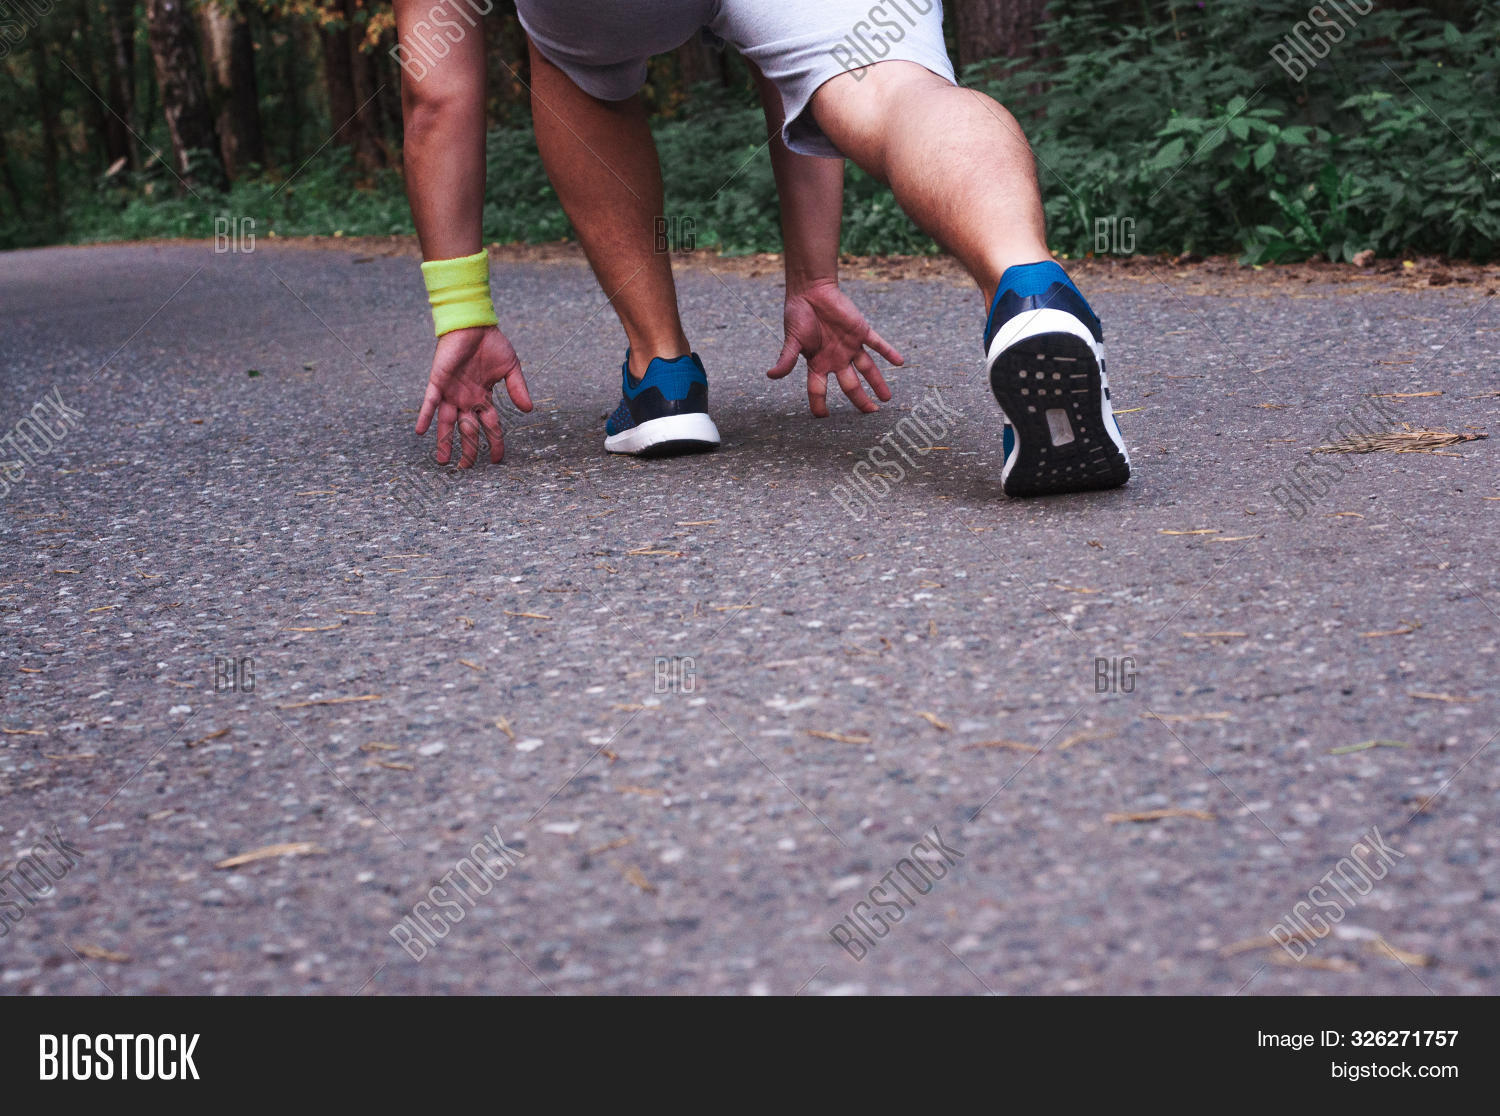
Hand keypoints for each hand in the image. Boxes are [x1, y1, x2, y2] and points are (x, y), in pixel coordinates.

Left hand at [415, 326, 532, 466]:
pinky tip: (421, 432)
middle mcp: (466, 399)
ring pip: (446, 423)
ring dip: (443, 442)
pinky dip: (425, 417)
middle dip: (467, 450)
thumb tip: (528, 410)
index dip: (494, 443)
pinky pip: (429, 403)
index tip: (497, 460)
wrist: (474, 323)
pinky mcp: (438, 382)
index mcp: (483, 397)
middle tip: (466, 469)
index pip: (490, 426)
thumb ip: (517, 388)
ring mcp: (451, 392)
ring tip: (442, 462)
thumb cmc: (492, 343)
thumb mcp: (511, 368)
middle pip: (467, 430)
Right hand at [767, 279, 902, 416]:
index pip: (818, 389)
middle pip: (850, 385)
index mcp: (818, 363)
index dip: (819, 404)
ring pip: (867, 368)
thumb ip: (787, 359)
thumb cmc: (798, 314)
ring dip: (878, 383)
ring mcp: (850, 346)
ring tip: (887, 397)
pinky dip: (889, 352)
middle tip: (871, 412)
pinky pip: (878, 343)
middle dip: (860, 400)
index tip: (823, 417)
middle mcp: (836, 358)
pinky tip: (899, 362)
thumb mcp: (792, 339)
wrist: (811, 290)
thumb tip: (771, 375)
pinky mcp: (860, 331)